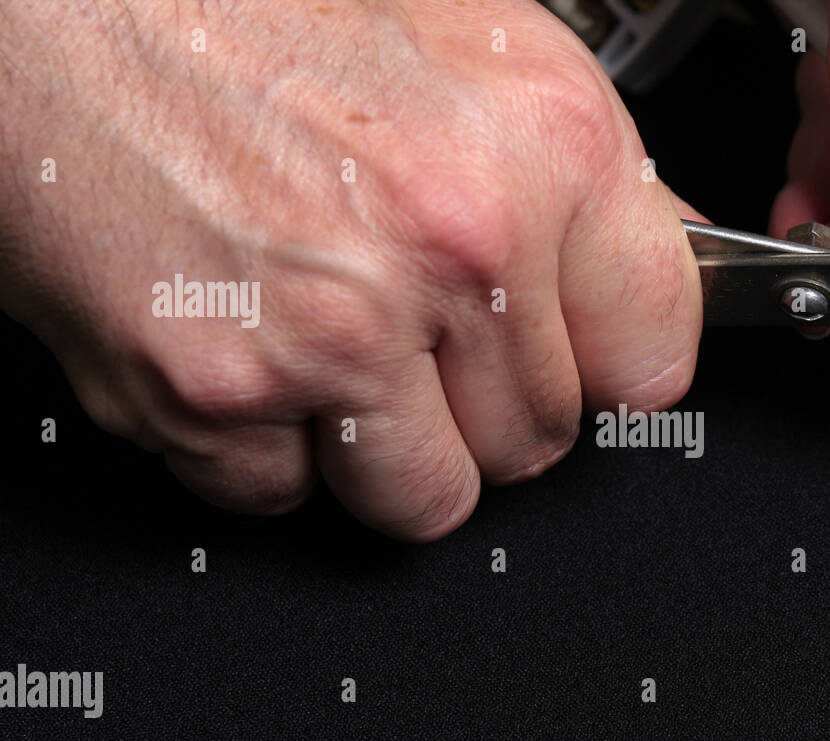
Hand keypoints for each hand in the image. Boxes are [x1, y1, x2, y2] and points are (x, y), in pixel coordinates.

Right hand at [0, 0, 701, 537]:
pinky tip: (253, 349)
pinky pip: (288, 496)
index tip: (574, 356)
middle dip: (485, 404)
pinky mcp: (213, 396)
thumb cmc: (246, 4)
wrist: (52, 3)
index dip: (605, 364)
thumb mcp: (475, 44)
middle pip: (536, 445)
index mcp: (537, 152)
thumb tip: (666, 265)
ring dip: (390, 448)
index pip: (651, 364)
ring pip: (428, 500)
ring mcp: (328, 333)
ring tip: (338, 345)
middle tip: (422, 329)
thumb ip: (587, 180)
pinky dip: (270, 448)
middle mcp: (446, 246)